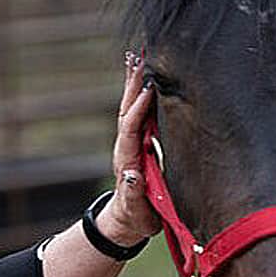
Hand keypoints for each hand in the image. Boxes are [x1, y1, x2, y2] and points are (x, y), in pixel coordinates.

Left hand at [97, 51, 164, 245]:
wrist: (126, 220)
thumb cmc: (137, 217)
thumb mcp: (138, 210)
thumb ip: (134, 194)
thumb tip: (132, 175)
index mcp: (128, 159)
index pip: (131, 128)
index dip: (140, 109)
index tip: (149, 88)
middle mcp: (126, 146)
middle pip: (127, 109)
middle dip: (133, 84)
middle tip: (139, 57)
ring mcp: (129, 142)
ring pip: (130, 106)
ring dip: (133, 82)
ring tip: (138, 56)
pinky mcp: (136, 141)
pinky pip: (137, 111)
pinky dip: (139, 92)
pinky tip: (144, 75)